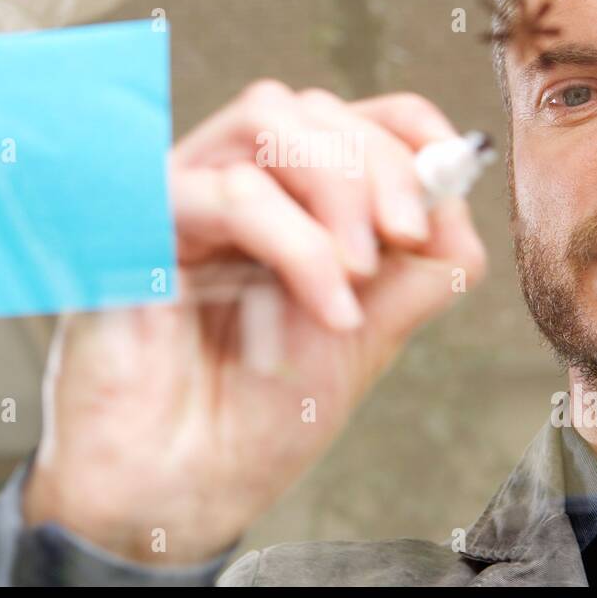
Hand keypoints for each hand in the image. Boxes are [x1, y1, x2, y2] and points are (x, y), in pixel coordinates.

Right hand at [23, 82, 486, 562]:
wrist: (184, 489)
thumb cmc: (259, 414)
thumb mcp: (367, 335)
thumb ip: (416, 269)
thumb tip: (459, 205)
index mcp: (286, 201)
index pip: (349, 116)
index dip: (406, 127)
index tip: (449, 173)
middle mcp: (232, 184)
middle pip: (312, 108)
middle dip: (377, 164)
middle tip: (404, 235)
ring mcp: (184, 198)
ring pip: (267, 122)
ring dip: (336, 184)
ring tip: (358, 271)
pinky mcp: (137, 226)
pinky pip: (226, 192)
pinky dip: (295, 244)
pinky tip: (327, 307)